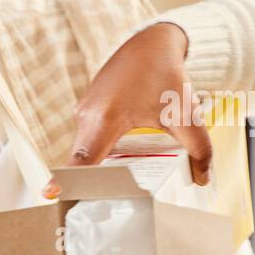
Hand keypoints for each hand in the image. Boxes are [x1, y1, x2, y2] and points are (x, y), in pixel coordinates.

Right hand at [44, 23, 209, 199]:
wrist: (151, 42)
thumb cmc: (164, 75)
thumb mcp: (186, 114)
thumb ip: (198, 149)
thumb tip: (202, 179)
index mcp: (105, 118)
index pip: (81, 159)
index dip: (67, 180)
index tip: (52, 195)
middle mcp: (88, 116)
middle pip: (80, 161)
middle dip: (89, 186)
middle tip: (100, 212)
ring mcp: (85, 112)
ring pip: (83, 152)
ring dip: (95, 172)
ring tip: (111, 196)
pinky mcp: (89, 111)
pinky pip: (87, 141)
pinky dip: (98, 157)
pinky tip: (116, 171)